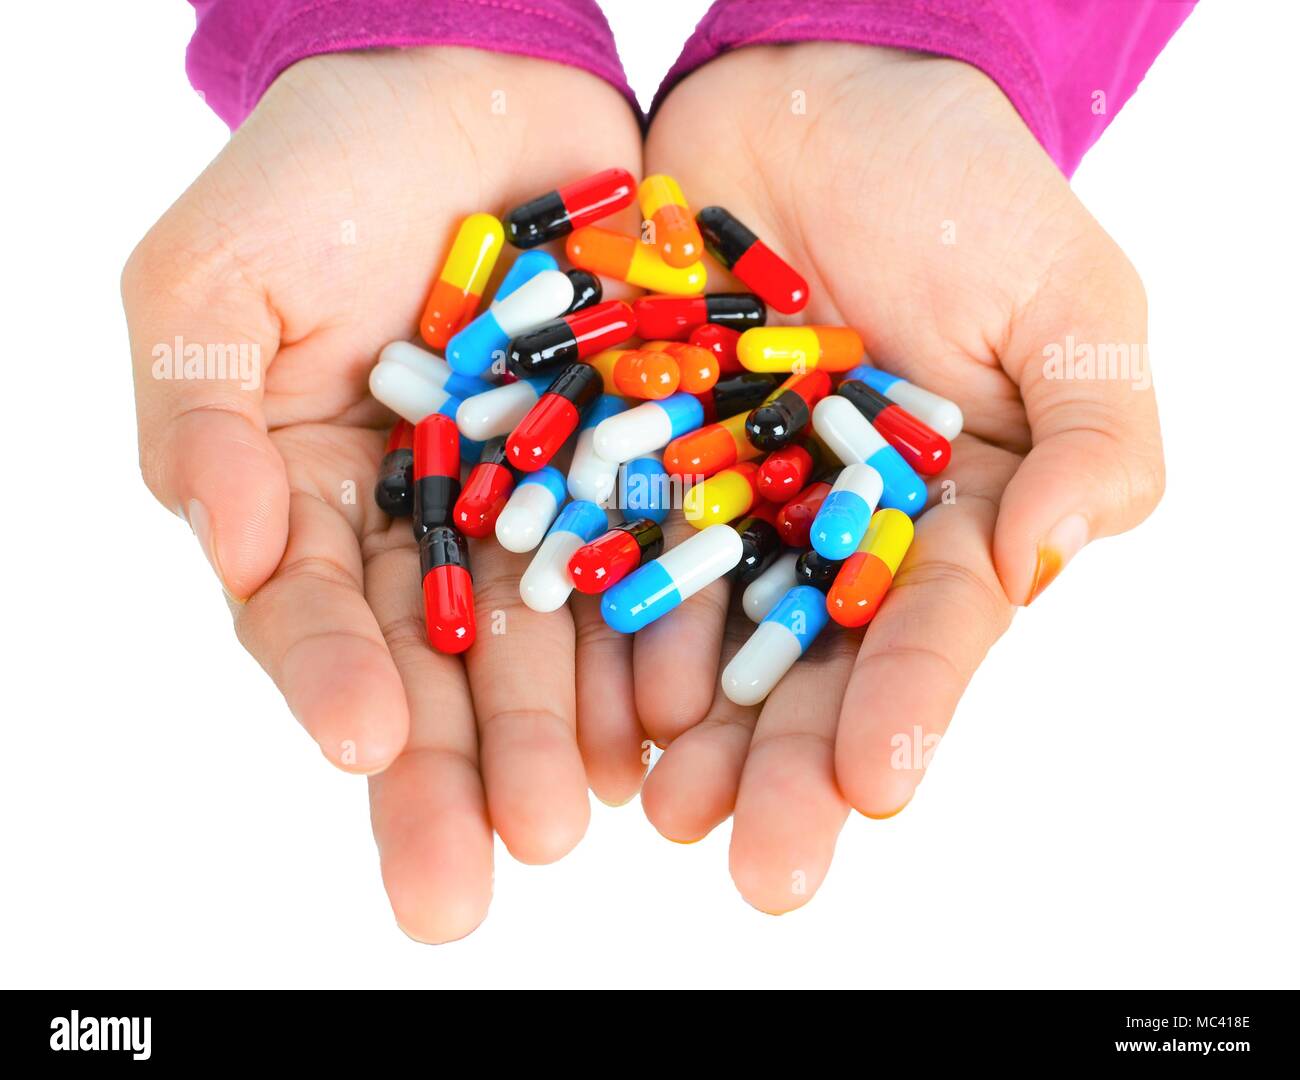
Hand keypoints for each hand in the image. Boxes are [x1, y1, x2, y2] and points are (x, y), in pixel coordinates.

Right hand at [122, 49, 643, 940]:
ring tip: (595, 820)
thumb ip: (202, 414)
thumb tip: (226, 542)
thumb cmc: (320, 173)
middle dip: (457, 771)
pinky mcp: (643, 458)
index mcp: (324, 500)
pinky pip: (658, 553)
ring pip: (558, 636)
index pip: (320, 616)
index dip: (333, 682)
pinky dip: (667, 630)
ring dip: (569, 734)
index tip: (359, 747)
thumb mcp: (216, 279)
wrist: (465, 82)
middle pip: (444, 665)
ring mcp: (547, 500)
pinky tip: (683, 716)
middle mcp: (438, 526)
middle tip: (481, 878)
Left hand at [636, 44, 1163, 911]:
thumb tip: (1055, 559)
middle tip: (751, 862)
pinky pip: (599, 535)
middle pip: (804, 663)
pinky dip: (586, 610)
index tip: (877, 785)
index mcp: (934, 516)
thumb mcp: (1067, 303)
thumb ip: (1091, 436)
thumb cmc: (963, 189)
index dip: (909, 709)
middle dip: (781, 763)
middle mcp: (816, 529)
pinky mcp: (620, 443)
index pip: (928, 632)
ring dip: (674, 720)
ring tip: (655, 806)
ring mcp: (713, 494)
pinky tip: (577, 693)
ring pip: (693, 626)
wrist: (818, 88)